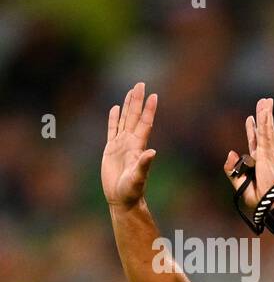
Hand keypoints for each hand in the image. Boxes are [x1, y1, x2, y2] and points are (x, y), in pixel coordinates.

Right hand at [102, 82, 157, 209]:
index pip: (144, 123)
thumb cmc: (132, 191)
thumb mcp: (138, 178)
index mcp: (138, 146)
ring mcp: (121, 144)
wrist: (122, 199)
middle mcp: (131, 142)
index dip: (149, 109)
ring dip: (128, 105)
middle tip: (141, 83)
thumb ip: (144, 165)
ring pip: (124, 119)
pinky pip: (112, 129)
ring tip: (131, 91)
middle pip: (134, 116)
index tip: (154, 95)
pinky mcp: (111, 149)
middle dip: (138, 100)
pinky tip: (115, 108)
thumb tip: (151, 152)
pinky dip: (114, 118)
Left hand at [223, 97, 273, 211]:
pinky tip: (266, 112)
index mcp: (258, 163)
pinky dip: (266, 122)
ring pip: (266, 129)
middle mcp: (265, 155)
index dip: (252, 129)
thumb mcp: (238, 184)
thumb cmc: (258, 199)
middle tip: (265, 102)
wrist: (269, 204)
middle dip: (263, 116)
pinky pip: (266, 134)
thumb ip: (231, 169)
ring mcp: (268, 153)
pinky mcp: (268, 154)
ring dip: (266, 114)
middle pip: (263, 131)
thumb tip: (231, 152)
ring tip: (267, 100)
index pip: (254, 141)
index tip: (251, 118)